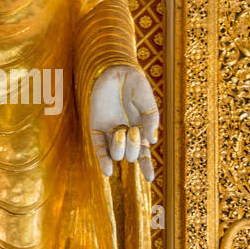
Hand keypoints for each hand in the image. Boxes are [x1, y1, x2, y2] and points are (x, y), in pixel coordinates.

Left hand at [89, 64, 158, 181]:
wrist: (116, 70)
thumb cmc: (135, 84)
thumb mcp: (148, 102)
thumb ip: (151, 120)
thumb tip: (152, 141)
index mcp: (141, 129)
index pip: (144, 153)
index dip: (147, 167)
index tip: (150, 178)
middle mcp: (126, 134)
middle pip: (131, 155)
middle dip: (134, 148)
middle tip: (134, 131)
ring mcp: (111, 132)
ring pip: (116, 154)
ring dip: (121, 148)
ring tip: (122, 131)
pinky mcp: (97, 128)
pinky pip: (100, 148)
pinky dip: (103, 160)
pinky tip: (108, 171)